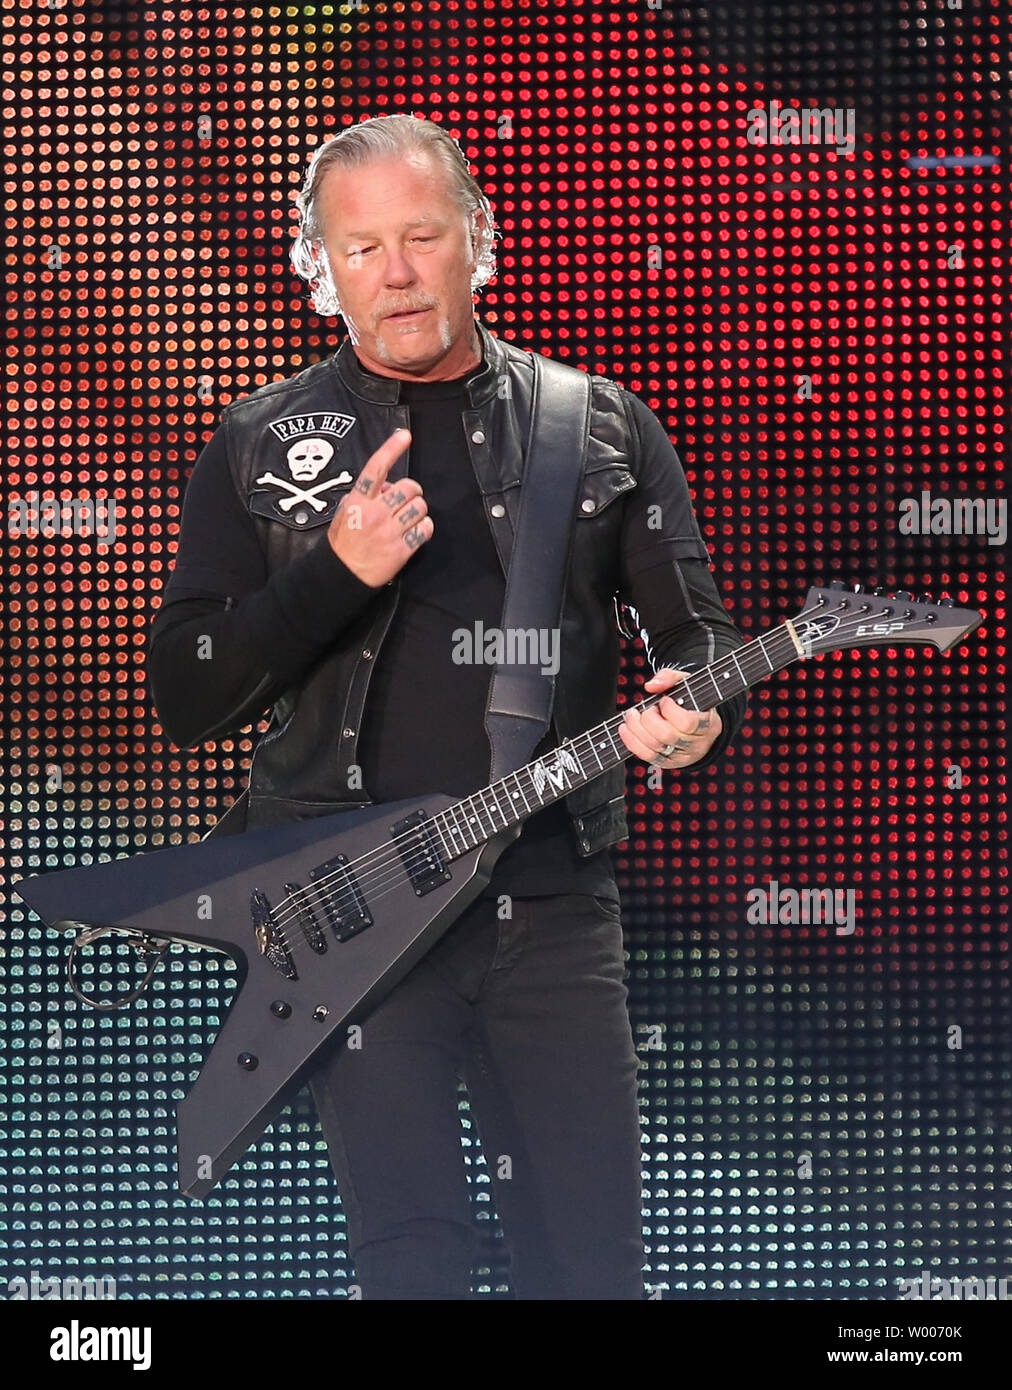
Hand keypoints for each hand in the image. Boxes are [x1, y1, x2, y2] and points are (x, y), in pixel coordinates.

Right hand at [327, 428, 431, 586]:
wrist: (342, 575)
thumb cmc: (344, 543)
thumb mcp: (344, 512)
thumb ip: (363, 495)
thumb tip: (385, 484)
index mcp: (358, 501)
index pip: (376, 468)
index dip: (392, 448)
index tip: (405, 436)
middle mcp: (374, 513)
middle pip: (408, 487)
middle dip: (412, 491)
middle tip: (406, 499)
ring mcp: (389, 531)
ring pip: (420, 507)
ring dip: (419, 510)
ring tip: (409, 518)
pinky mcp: (401, 549)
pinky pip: (425, 529)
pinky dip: (424, 528)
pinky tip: (415, 532)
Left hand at [617, 667, 722, 769]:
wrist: (701, 724)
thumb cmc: (693, 702)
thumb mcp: (687, 683)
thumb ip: (670, 678)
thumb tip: (651, 686)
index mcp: (708, 724)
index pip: (687, 723)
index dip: (670, 710)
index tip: (664, 700)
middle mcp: (698, 744)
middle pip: (667, 736)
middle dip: (649, 719)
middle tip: (645, 709)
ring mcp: (683, 756)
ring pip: (656, 747)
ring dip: (636, 729)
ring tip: (631, 715)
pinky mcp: (669, 762)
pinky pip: (648, 756)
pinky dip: (632, 742)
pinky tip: (625, 729)